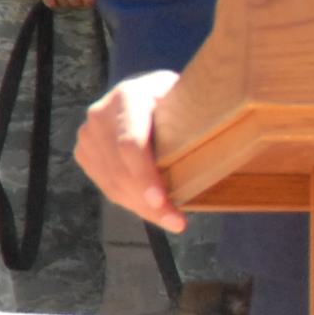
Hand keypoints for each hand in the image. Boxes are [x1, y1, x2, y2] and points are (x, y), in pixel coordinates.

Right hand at [74, 68, 181, 230]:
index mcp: (129, 97)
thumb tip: (228, 142)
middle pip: (122, 170)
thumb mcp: (189, 96)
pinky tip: (154, 210)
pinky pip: (107, 186)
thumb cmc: (177, 96)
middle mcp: (101, 115)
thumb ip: (197, 115)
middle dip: (149, 203)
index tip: (161, 200)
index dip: (144, 175)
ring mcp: (89, 135)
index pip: (131, 144)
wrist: (145, 91)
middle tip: (178, 223)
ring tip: (171, 220)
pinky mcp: (85, 153)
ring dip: (142, 208)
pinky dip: (132, 202)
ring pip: (113, 183)